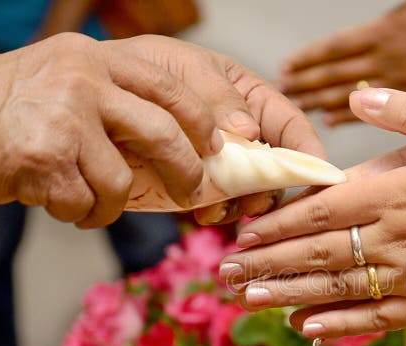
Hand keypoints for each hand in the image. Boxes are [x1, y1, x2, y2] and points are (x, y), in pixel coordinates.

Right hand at [0, 32, 218, 227]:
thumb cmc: (12, 106)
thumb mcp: (67, 78)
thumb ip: (117, 98)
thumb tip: (182, 141)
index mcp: (95, 59)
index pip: (168, 88)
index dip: (201, 121)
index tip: (214, 146)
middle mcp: (82, 82)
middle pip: (162, 135)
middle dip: (183, 171)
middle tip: (186, 190)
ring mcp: (62, 120)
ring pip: (121, 182)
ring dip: (109, 204)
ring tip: (88, 201)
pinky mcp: (42, 160)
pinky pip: (84, 204)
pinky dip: (76, 213)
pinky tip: (56, 200)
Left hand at [105, 35, 324, 223]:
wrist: (90, 97)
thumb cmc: (141, 69)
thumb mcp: (184, 69)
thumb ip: (218, 96)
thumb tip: (248, 133)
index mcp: (251, 99)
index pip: (292, 126)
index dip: (307, 151)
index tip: (316, 174)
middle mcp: (243, 135)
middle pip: (278, 169)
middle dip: (274, 189)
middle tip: (258, 203)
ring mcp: (223, 164)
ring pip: (252, 193)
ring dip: (245, 207)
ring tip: (223, 211)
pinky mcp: (199, 187)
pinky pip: (220, 207)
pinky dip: (219, 215)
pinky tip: (205, 215)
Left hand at [219, 89, 405, 336]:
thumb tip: (356, 98)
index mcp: (398, 193)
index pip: (321, 210)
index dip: (278, 223)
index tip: (244, 231)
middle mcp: (395, 239)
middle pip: (317, 253)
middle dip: (267, 262)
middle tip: (226, 271)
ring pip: (336, 289)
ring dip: (288, 295)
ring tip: (248, 299)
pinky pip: (374, 319)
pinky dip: (336, 325)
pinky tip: (304, 328)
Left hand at [278, 0, 405, 125]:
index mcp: (389, 37)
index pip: (338, 49)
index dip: (309, 58)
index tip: (286, 66)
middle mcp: (388, 67)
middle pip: (335, 77)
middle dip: (306, 84)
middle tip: (281, 90)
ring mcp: (398, 90)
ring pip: (348, 101)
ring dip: (319, 102)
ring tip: (297, 106)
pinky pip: (371, 119)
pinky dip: (349, 120)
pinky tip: (329, 122)